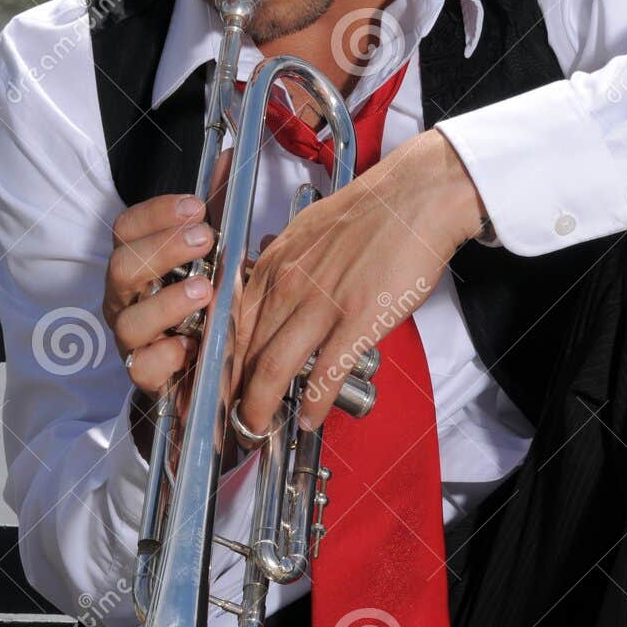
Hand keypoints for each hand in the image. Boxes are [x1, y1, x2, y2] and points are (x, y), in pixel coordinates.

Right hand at [103, 147, 233, 401]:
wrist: (206, 372)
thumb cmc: (204, 305)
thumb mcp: (216, 254)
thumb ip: (219, 209)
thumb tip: (232, 155)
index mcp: (137, 263)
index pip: (126, 229)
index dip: (156, 214)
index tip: (196, 206)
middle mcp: (126, 299)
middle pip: (121, 266)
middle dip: (161, 250)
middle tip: (204, 239)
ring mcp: (132, 339)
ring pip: (128, 321)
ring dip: (166, 302)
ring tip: (205, 291)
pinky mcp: (144, 377)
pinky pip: (141, 368)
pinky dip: (165, 356)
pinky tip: (191, 345)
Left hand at [228, 129, 486, 437]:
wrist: (415, 197)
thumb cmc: (371, 213)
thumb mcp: (307, 233)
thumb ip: (286, 268)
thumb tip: (277, 295)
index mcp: (273, 265)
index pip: (229, 323)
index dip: (215, 362)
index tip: (211, 385)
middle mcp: (288, 285)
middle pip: (243, 351)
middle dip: (229, 392)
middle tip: (224, 418)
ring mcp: (320, 304)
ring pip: (272, 367)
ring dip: (260, 406)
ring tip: (257, 429)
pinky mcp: (356, 321)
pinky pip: (325, 373)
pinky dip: (314, 403)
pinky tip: (309, 419)